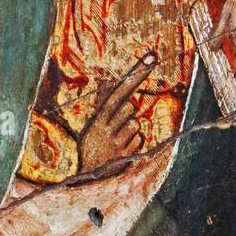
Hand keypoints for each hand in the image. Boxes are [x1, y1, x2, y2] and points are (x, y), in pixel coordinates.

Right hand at [78, 53, 155, 176]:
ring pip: (135, 123)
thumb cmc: (89, 146)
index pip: (119, 91)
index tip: (151, 58)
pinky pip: (139, 139)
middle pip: (129, 107)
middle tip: (116, 124)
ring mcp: (116, 144)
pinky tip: (122, 148)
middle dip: (126, 112)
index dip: (137, 73)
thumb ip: (101, 103)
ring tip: (117, 138)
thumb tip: (106, 82)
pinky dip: (134, 142)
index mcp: (97, 119)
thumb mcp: (91, 124)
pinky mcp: (125, 157)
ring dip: (130, 128)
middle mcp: (106, 129)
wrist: (83, 177)